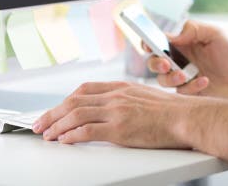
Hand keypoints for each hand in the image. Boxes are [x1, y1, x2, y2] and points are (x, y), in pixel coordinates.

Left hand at [32, 81, 194, 146]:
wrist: (188, 117)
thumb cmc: (173, 111)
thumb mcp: (146, 97)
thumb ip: (126, 100)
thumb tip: (112, 111)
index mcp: (122, 87)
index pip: (84, 89)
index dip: (65, 100)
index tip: (56, 110)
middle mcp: (116, 96)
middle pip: (74, 101)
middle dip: (53, 113)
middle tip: (40, 124)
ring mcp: (117, 111)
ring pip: (76, 115)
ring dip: (57, 125)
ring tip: (46, 134)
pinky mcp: (120, 129)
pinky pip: (88, 131)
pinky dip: (72, 136)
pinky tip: (64, 140)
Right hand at [147, 20, 227, 103]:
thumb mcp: (215, 35)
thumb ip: (193, 29)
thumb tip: (172, 35)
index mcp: (182, 43)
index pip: (159, 41)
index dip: (148, 42)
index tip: (149, 45)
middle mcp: (178, 60)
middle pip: (154, 62)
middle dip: (155, 63)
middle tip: (166, 64)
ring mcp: (182, 78)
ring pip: (162, 80)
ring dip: (170, 78)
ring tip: (185, 75)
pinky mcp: (188, 94)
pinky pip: (180, 92)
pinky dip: (191, 86)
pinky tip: (205, 81)